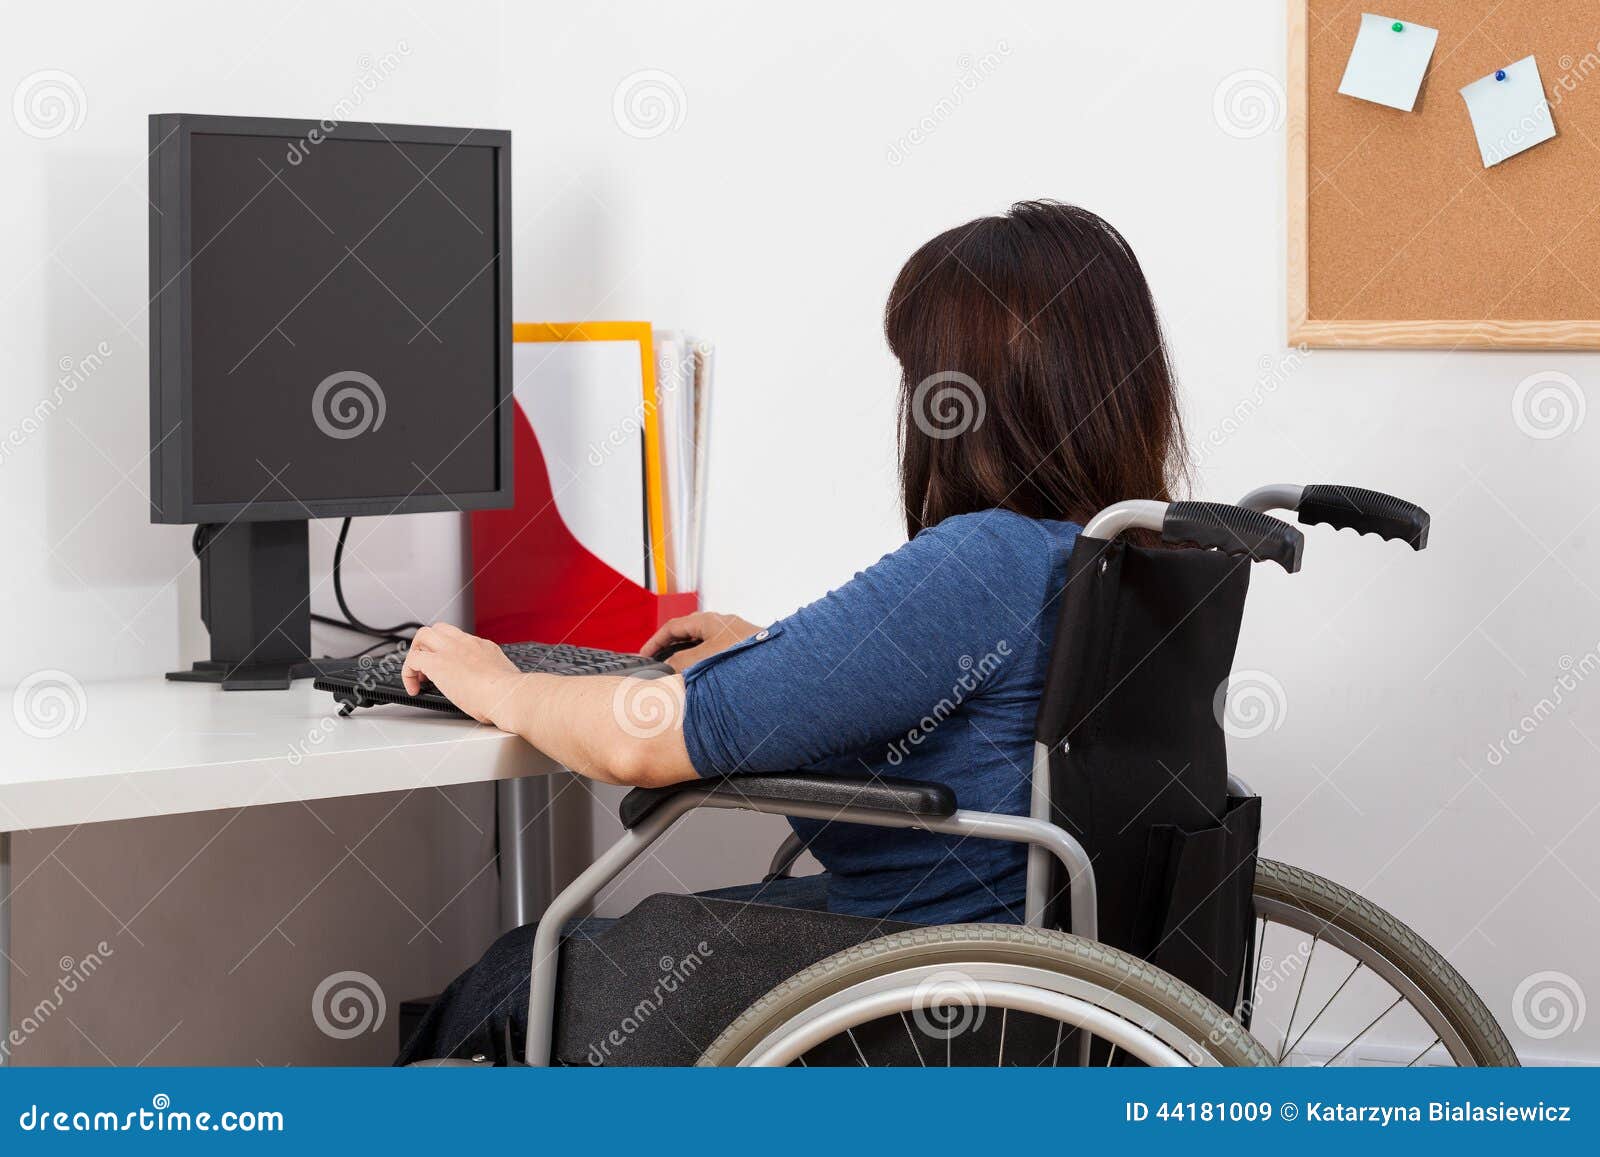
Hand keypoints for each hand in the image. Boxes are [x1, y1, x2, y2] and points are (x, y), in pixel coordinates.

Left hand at [401, 623, 521, 725]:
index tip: (449, 668)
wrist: (509, 695)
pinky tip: (414, 689)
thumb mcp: (506, 679)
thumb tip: (495, 689)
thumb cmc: (511, 694)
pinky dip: (408, 674)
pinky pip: (412, 660)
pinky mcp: (437, 663)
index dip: (449, 652)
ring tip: (418, 676)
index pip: (460, 639)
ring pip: (422, 635)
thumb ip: (496, 679)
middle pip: (439, 629)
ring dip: (416, 654)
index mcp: (484, 647)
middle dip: (429, 646)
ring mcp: (451, 650)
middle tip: (429, 669)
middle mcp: (466, 643)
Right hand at [640, 611, 762, 671]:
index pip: (673, 627)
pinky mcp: (743, 651)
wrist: (780, 665)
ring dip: (687, 658)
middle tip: (657, 663)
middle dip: (670, 648)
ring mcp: (733, 637)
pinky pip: (715, 655)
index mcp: (709, 621)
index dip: (655, 641)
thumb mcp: (704, 658)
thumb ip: (682, 661)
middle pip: (687, 634)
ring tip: (677, 674)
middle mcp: (721, 625)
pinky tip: (703, 678)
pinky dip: (703, 664)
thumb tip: (668, 666)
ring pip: (702, 646)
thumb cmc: (747, 657)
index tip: (643, 655)